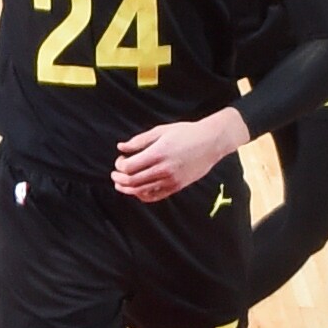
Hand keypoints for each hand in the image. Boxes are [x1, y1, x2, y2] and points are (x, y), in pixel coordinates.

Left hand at [112, 107, 242, 202]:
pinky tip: (137, 189)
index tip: (120, 160)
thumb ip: (139, 141)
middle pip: (132, 181)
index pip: (129, 167)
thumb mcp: (161, 131)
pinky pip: (155, 196)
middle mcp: (164, 169)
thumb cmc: (186, 133)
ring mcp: (171, 180)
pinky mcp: (177, 186)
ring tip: (121, 183)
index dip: (119, 166)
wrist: (212, 141)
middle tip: (115, 174)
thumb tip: (120, 147)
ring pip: (141, 191)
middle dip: (118, 178)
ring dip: (127, 188)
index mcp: (158, 153)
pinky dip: (142, 195)